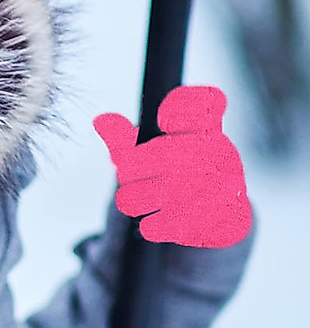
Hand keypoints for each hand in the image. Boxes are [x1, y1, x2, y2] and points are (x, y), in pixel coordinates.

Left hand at [92, 84, 251, 248]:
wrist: (216, 220)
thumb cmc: (178, 178)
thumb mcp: (149, 156)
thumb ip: (124, 140)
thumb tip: (100, 120)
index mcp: (206, 131)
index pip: (206, 101)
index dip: (180, 105)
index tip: (162, 121)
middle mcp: (222, 155)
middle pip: (165, 150)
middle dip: (133, 165)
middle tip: (123, 174)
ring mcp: (227, 187)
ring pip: (169, 189)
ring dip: (136, 197)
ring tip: (128, 201)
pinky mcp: (225, 220)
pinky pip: (178, 223)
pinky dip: (153, 226)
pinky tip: (149, 225)